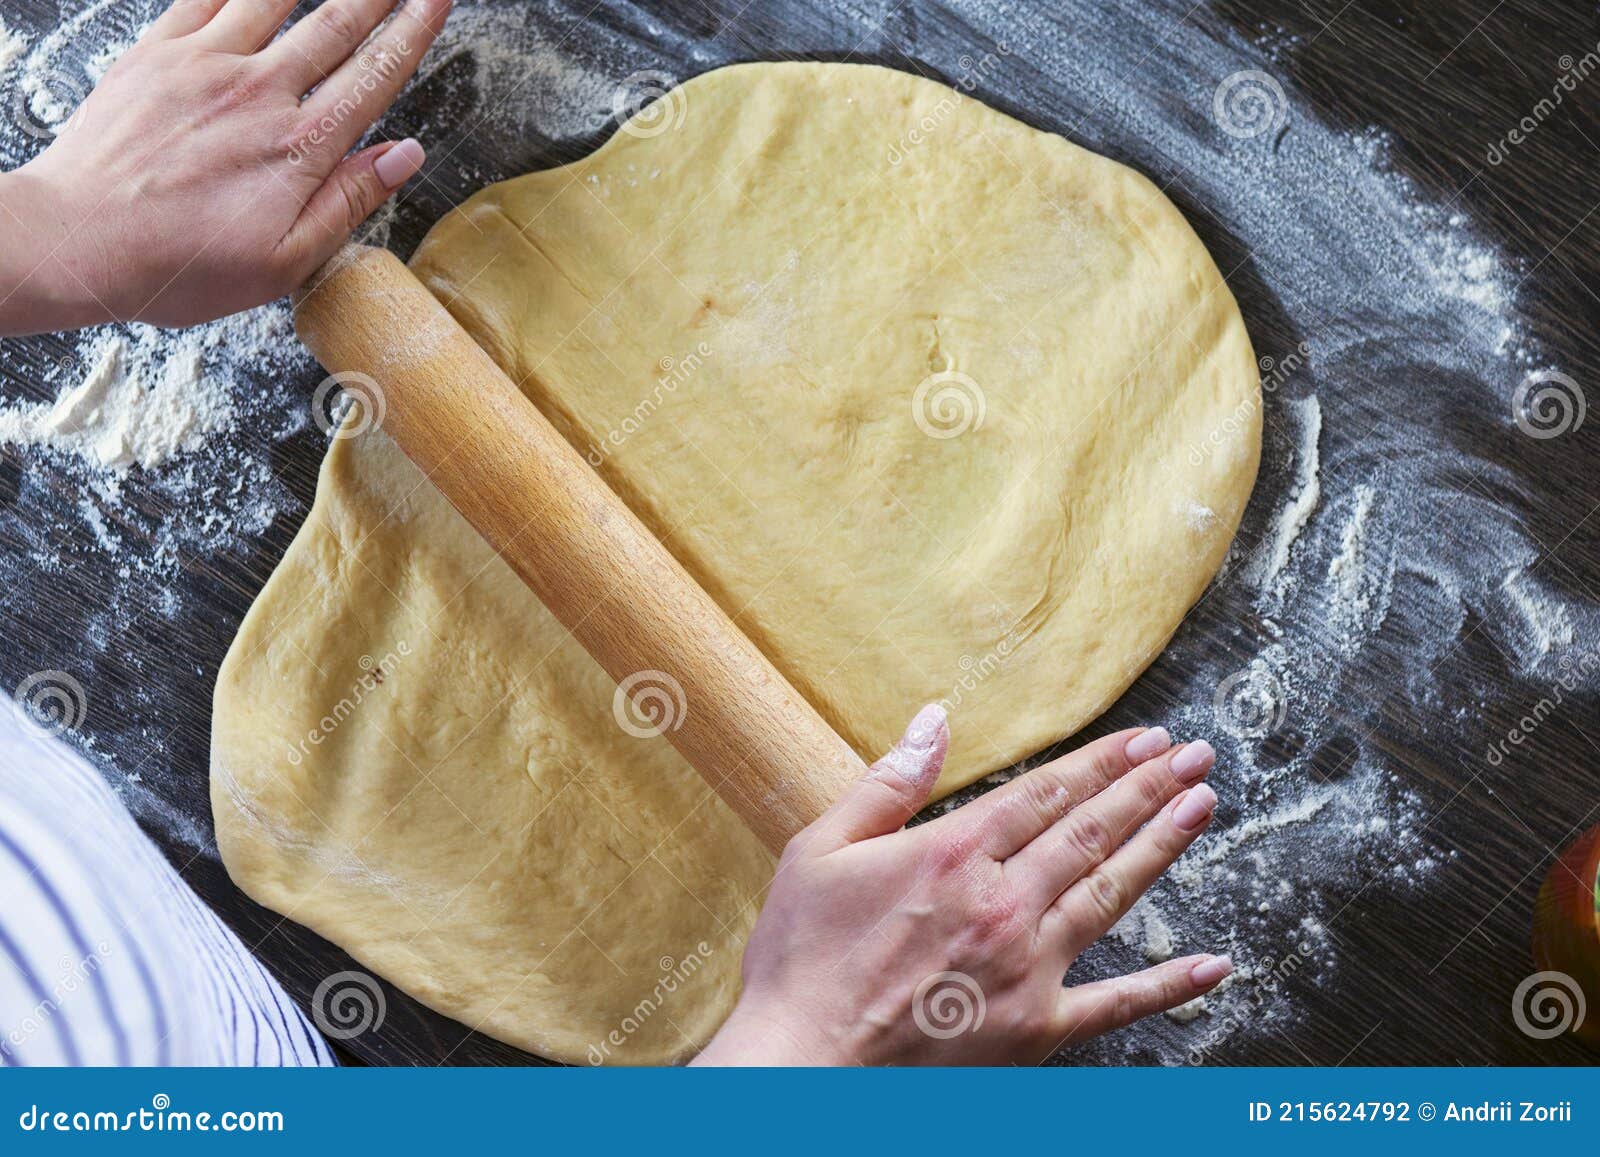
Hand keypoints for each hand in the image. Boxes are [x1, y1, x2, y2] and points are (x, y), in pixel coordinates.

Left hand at [0, 0, 451, 334]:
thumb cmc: (180, 264)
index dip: (413, 33)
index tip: (436, 3)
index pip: (375, 76)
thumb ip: (349, 201)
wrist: (79, 241)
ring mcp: (206, 65)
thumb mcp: (285, 260)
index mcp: (299, 149)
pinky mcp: (158, 52)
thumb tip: (404, 155)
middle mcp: (259, 94)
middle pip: (335, 24)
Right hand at [693, 706, 1228, 1064]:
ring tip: (1202, 808)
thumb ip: (887, 783)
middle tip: (1195, 758)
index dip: (1101, 761)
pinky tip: (1214, 964)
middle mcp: (1002, 902)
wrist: (803, 1066)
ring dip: (1163, 846)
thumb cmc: (800, 960)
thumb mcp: (821, 850)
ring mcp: (1027, 966)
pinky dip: (1170, 985)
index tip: (1145, 739)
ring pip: (1111, 893)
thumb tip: (933, 720)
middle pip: (1090, 831)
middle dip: (1148, 788)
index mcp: (952, 853)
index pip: (1045, 792)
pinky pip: (1118, 1004)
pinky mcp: (1036, 1029)